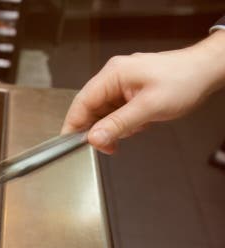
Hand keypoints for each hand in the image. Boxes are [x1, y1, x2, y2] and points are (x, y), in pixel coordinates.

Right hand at [62, 31, 224, 153]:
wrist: (207, 71)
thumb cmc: (184, 80)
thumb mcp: (149, 107)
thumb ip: (118, 124)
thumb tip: (93, 138)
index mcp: (113, 75)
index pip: (81, 102)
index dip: (73, 125)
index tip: (70, 144)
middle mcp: (113, 77)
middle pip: (90, 109)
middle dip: (99, 130)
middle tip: (110, 145)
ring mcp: (121, 83)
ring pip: (103, 113)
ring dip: (114, 127)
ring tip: (136, 128)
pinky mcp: (129, 91)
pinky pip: (116, 112)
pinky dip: (123, 123)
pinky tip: (139, 124)